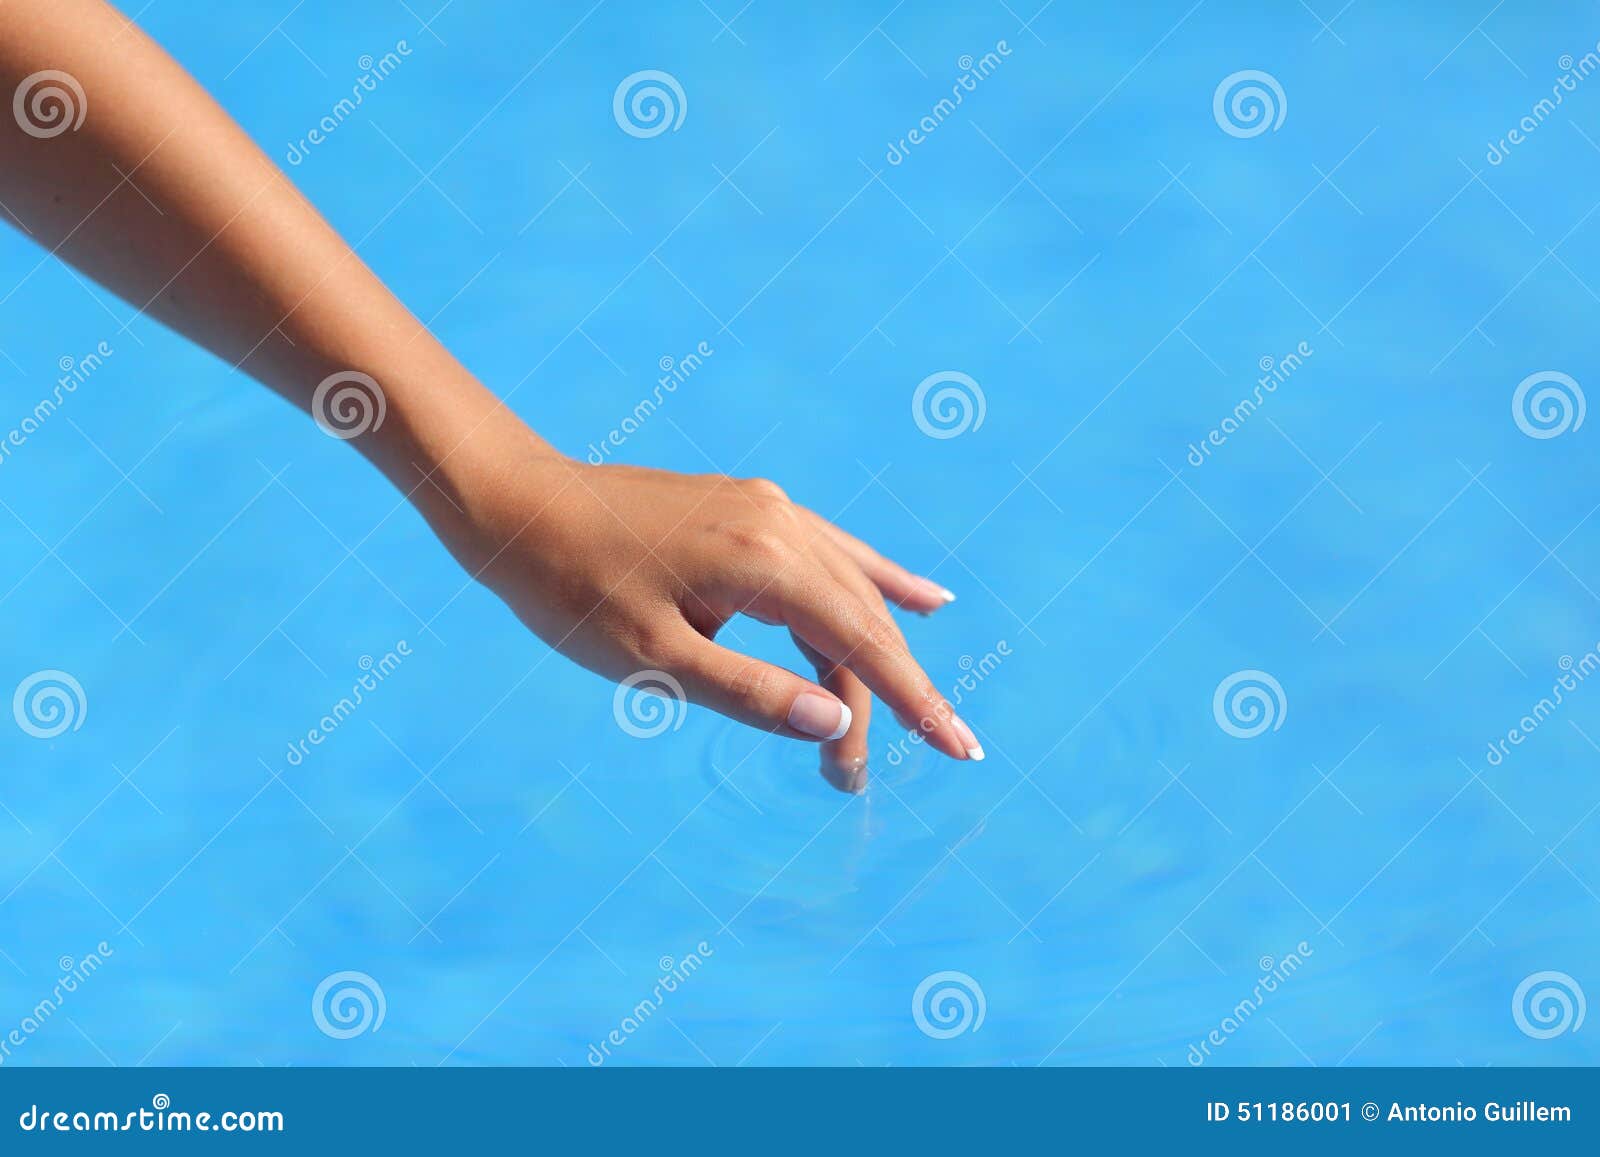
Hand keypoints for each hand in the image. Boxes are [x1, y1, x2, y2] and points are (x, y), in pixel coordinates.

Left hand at [430, 441, 982, 791]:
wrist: (516, 504)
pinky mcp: (749, 510)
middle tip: (854, 780)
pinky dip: (875, 585)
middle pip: (857, 621)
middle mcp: (780, 523)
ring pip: (846, 591)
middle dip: (879, 698)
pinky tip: (926, 600)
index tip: (959, 748)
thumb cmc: (570, 587)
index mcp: (763, 559)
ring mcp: (767, 510)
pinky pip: (830, 554)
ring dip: (869, 658)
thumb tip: (834, 720)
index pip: (862, 640)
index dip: (914, 699)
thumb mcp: (652, 658)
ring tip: (900, 720)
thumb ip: (748, 693)